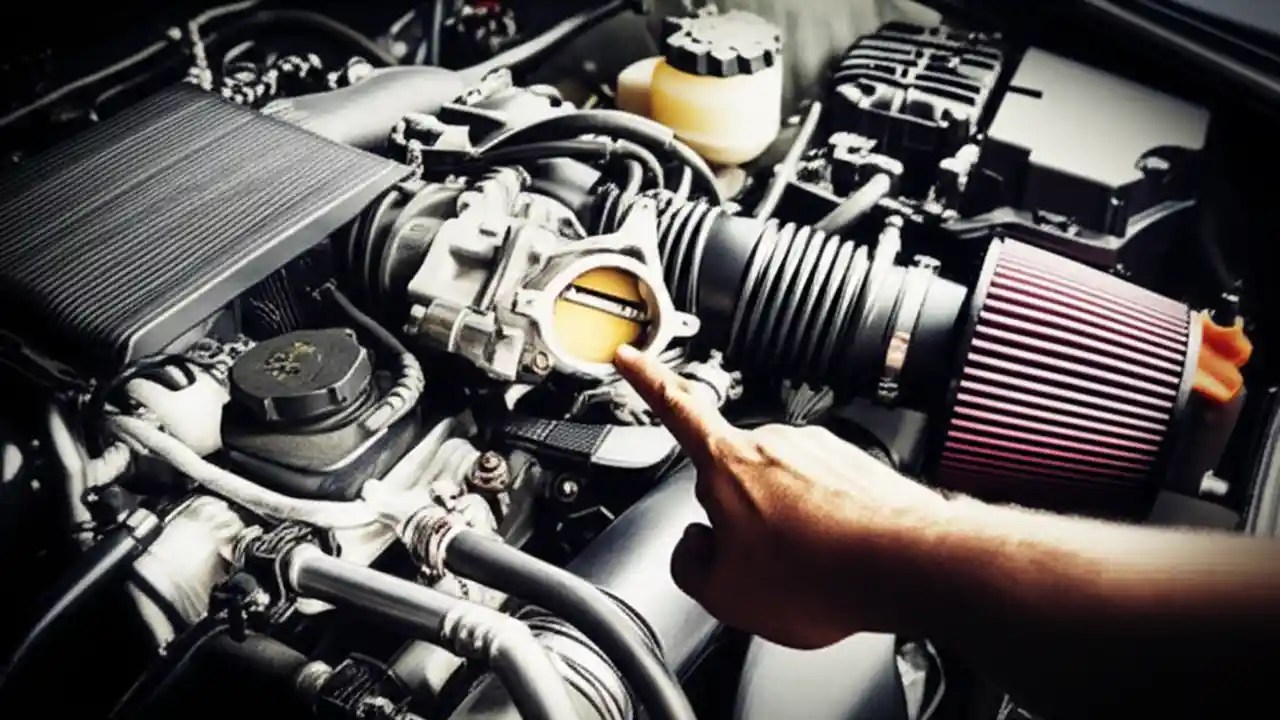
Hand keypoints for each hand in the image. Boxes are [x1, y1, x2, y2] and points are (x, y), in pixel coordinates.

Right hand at [614, 345, 949, 648]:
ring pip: (785, 493)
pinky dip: (828, 528)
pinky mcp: (858, 466)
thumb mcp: (723, 594)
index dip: (646, 380)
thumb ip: (689, 564)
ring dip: (790, 527)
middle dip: (742, 518)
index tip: (629, 355)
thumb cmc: (818, 576)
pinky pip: (827, 499)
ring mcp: (820, 451)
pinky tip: (839, 560)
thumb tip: (696, 547)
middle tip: (762, 566)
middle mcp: (774, 444)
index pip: (675, 409)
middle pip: (736, 478)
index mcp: (728, 465)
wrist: (907, 566)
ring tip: (810, 569)